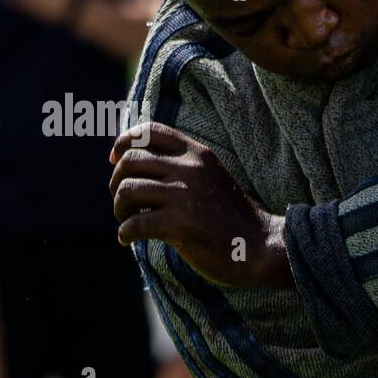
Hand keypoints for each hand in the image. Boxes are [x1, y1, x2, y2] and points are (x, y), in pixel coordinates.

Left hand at [109, 123, 291, 287]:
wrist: (261, 246)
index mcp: (198, 153)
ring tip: (127, 221)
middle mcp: (190, 168)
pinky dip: (125, 233)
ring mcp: (184, 195)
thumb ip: (184, 167)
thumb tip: (135, 168)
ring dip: (118, 209)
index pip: (149, 131)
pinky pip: (134, 224)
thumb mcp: (212, 178)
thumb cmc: (232, 217)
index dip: (124, 142)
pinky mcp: (180, 224)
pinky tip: (127, 240)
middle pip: (130, 160)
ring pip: (127, 190)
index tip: (115, 160)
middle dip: (116, 182)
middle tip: (122, 202)